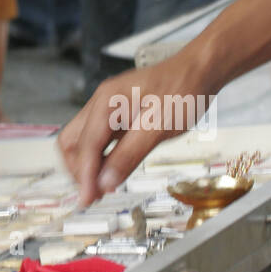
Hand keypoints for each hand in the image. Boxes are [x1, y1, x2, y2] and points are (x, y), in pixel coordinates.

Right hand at [57, 53, 221, 205]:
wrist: (199, 70)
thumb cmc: (182, 92)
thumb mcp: (158, 127)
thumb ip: (129, 155)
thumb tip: (105, 182)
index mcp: (106, 103)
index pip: (86, 146)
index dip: (85, 177)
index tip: (88, 201)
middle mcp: (101, 103)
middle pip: (72, 141)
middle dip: (78, 169)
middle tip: (94, 194)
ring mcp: (108, 107)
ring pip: (82, 140)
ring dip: (87, 164)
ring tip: (103, 186)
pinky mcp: (117, 113)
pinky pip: (98, 138)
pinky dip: (100, 157)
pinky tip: (113, 169)